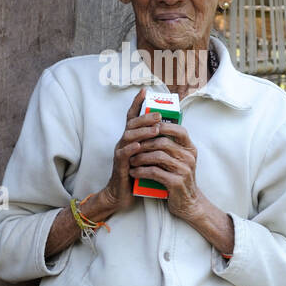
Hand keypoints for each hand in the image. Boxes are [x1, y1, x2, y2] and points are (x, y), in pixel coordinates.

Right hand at [100, 88, 162, 214]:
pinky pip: (123, 154)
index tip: (145, 90)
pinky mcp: (119, 166)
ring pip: (128, 137)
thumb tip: (167, 129)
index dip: (137, 103)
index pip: (133, 117)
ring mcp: (120, 153)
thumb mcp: (145, 156)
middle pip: (132, 124)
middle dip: (145, 117)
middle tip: (159, 115)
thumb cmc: (136, 175)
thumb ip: (152, 143)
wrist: (121, 195)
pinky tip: (139, 146)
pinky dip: (131, 149)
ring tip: (155, 129)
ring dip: (142, 132)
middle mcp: (124, 143)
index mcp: (131, 139)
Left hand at [128, 118, 200, 220]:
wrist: (188, 204)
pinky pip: (154, 172)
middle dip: (144, 144)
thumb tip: (154, 128)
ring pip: (158, 156)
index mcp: (190, 149)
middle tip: (132, 147)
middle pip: (163, 142)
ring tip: (131, 160)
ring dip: (141, 157)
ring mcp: (184, 170)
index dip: (163, 126)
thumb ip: (171, 147)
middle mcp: (189, 158)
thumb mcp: (180, 161)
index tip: (147, 128)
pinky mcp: (176, 183)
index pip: (179, 130)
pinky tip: (134, 172)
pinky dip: (141, 171)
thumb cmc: (179, 179)